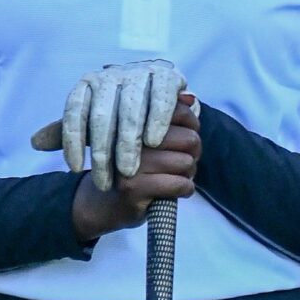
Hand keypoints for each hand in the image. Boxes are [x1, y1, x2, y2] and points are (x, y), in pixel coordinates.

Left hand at [34, 59, 185, 190]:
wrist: (156, 83)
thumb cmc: (120, 108)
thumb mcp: (92, 118)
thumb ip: (67, 131)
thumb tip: (35, 143)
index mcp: (88, 84)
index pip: (74, 112)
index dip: (72, 141)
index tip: (75, 169)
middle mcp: (111, 76)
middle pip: (101, 116)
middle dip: (102, 152)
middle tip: (105, 182)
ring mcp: (139, 74)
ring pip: (130, 111)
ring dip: (128, 143)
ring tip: (128, 172)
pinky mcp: (166, 76)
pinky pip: (159, 100)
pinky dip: (156, 121)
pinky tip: (153, 143)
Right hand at [41, 95, 200, 242]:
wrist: (106, 201)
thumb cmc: (137, 163)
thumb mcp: (151, 135)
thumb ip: (171, 114)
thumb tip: (191, 98)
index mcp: (133, 115)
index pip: (179, 111)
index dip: (192, 125)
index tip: (188, 135)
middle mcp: (129, 134)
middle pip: (188, 138)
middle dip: (194, 152)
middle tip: (186, 160)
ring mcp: (129, 160)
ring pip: (184, 162)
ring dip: (189, 173)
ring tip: (179, 175)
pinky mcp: (132, 186)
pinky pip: (178, 184)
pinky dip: (185, 189)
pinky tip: (180, 190)